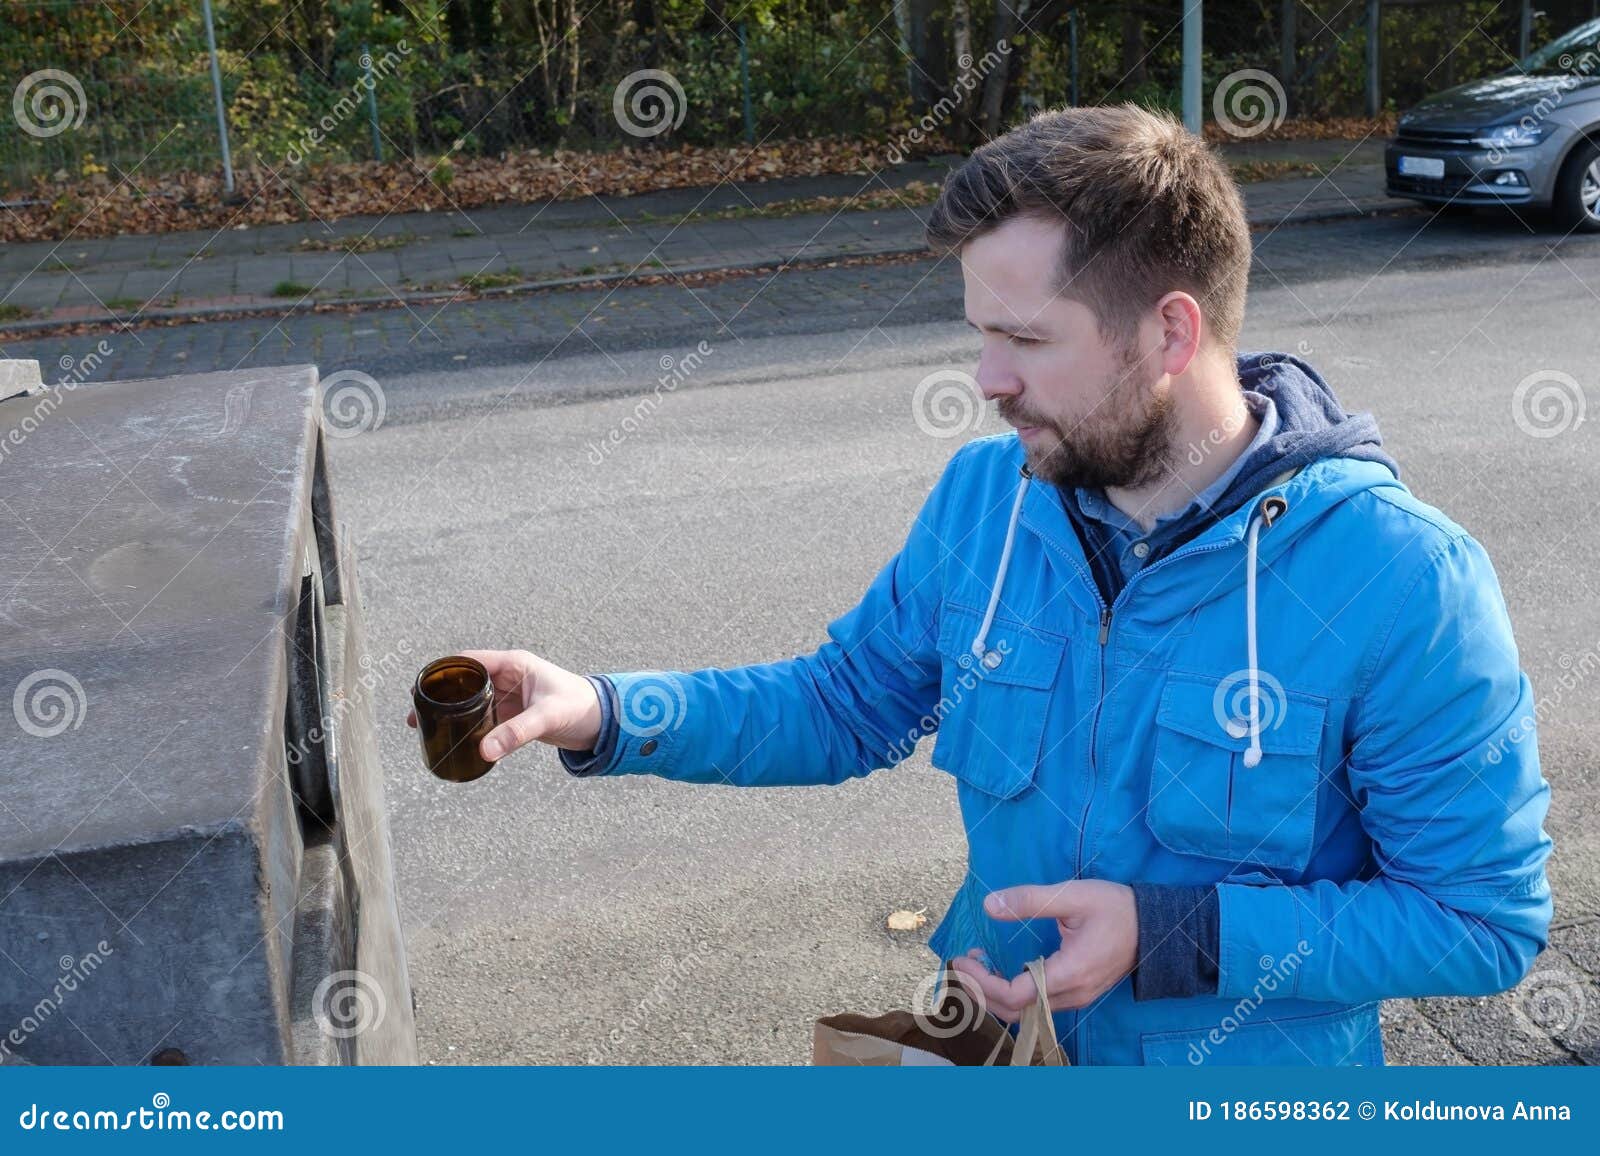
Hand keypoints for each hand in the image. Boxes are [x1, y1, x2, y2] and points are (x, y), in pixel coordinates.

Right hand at [405, 649, 601, 761]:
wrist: (602, 721)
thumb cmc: (580, 707)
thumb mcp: (546, 718)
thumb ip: (517, 733)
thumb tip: (485, 751)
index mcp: (513, 664)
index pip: (469, 662)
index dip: (443, 672)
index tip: (421, 688)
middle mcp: (507, 677)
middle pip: (464, 683)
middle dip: (440, 697)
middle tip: (415, 714)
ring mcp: (508, 696)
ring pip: (470, 702)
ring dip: (450, 713)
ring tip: (424, 727)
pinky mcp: (512, 714)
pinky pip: (483, 718)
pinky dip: (467, 727)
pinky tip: (453, 739)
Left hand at [948, 880, 1137, 1020]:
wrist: (1154, 926)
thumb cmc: (1115, 907)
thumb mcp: (1072, 895)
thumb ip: (1030, 900)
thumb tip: (989, 905)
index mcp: (1070, 973)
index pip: (1015, 996)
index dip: (984, 982)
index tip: (964, 957)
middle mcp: (1072, 995)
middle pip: (1015, 1012)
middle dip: (982, 991)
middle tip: (964, 961)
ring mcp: (1076, 999)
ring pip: (1026, 1013)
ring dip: (996, 995)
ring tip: (978, 964)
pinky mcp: (1077, 994)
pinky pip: (1037, 1006)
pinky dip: (1012, 994)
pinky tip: (1001, 971)